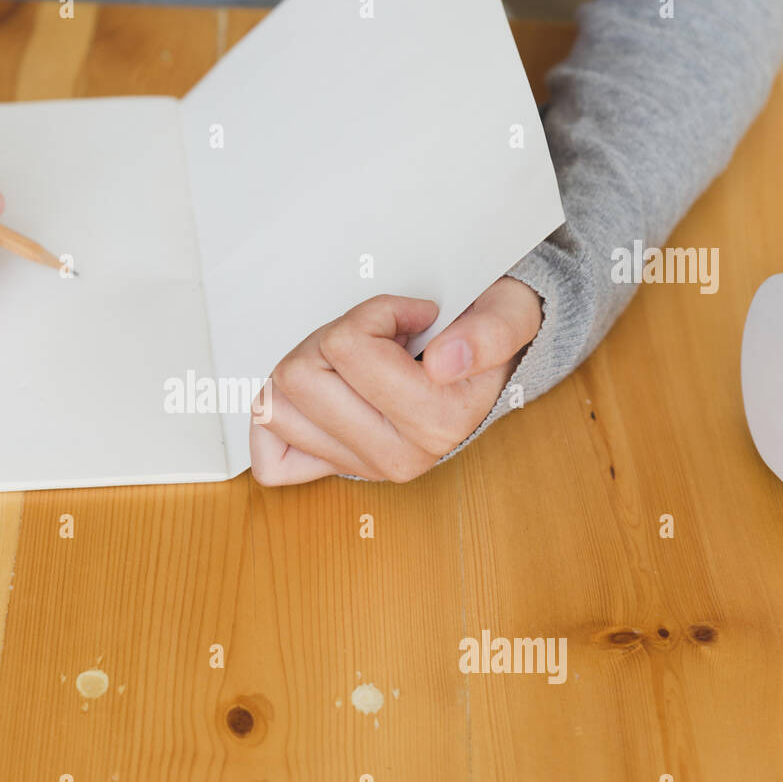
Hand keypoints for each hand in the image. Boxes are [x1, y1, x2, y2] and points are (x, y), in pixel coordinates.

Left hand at [250, 277, 541, 484]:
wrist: (492, 371)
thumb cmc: (487, 338)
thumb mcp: (510, 316)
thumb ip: (490, 333)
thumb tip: (444, 360)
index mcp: (437, 421)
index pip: (349, 347)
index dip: (376, 313)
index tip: (412, 316)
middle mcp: (396, 454)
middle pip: (301, 374)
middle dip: (333, 336)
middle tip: (375, 335)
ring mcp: (361, 466)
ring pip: (276, 406)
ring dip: (303, 368)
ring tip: (349, 360)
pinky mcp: (335, 468)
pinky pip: (272, 459)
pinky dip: (278, 421)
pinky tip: (310, 395)